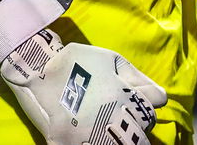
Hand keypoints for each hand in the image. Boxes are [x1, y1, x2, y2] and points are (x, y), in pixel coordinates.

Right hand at [1, 35, 166, 144]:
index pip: (154, 105)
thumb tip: (159, 96)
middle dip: (137, 126)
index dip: (148, 102)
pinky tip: (92, 136)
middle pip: (141, 133)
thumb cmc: (78, 62)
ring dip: (120, 139)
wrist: (36, 70)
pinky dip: (98, 144)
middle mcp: (112, 117)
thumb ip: (136, 76)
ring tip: (108, 129)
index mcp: (124, 94)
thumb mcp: (111, 59)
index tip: (136, 102)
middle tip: (123, 120)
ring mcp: (92, 135)